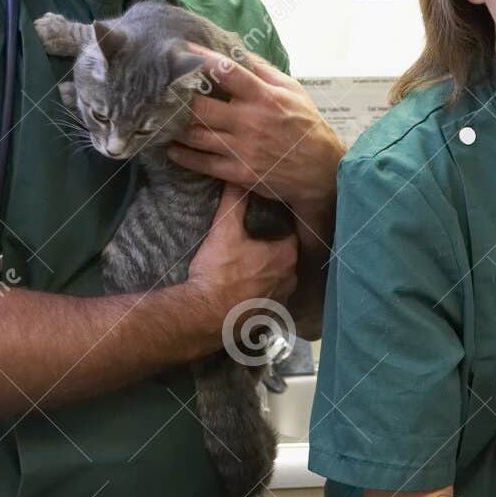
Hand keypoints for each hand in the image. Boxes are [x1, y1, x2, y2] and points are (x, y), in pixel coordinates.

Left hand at [167, 44, 343, 213]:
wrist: (321, 171)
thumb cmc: (306, 126)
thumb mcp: (293, 91)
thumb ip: (264, 71)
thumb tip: (237, 51)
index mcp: (264, 96)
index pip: (226, 70)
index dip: (200, 58)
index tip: (181, 50)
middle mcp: (250, 121)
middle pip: (201, 105)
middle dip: (177, 95)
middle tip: (160, 88)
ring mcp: (242, 149)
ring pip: (195, 134)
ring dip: (174, 126)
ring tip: (161, 117)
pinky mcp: (239, 173)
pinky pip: (202, 163)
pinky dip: (182, 155)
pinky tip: (172, 147)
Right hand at [185, 184, 298, 319]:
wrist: (205, 316)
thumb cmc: (219, 271)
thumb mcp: (224, 229)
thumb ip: (234, 200)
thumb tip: (237, 178)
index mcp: (286, 255)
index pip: (289, 233)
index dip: (275, 227)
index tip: (261, 225)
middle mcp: (290, 278)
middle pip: (284, 257)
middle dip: (270, 251)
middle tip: (250, 245)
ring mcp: (281, 300)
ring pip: (277, 279)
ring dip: (265, 274)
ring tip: (245, 268)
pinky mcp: (268, 318)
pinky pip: (268, 300)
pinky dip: (259, 295)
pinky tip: (243, 291)